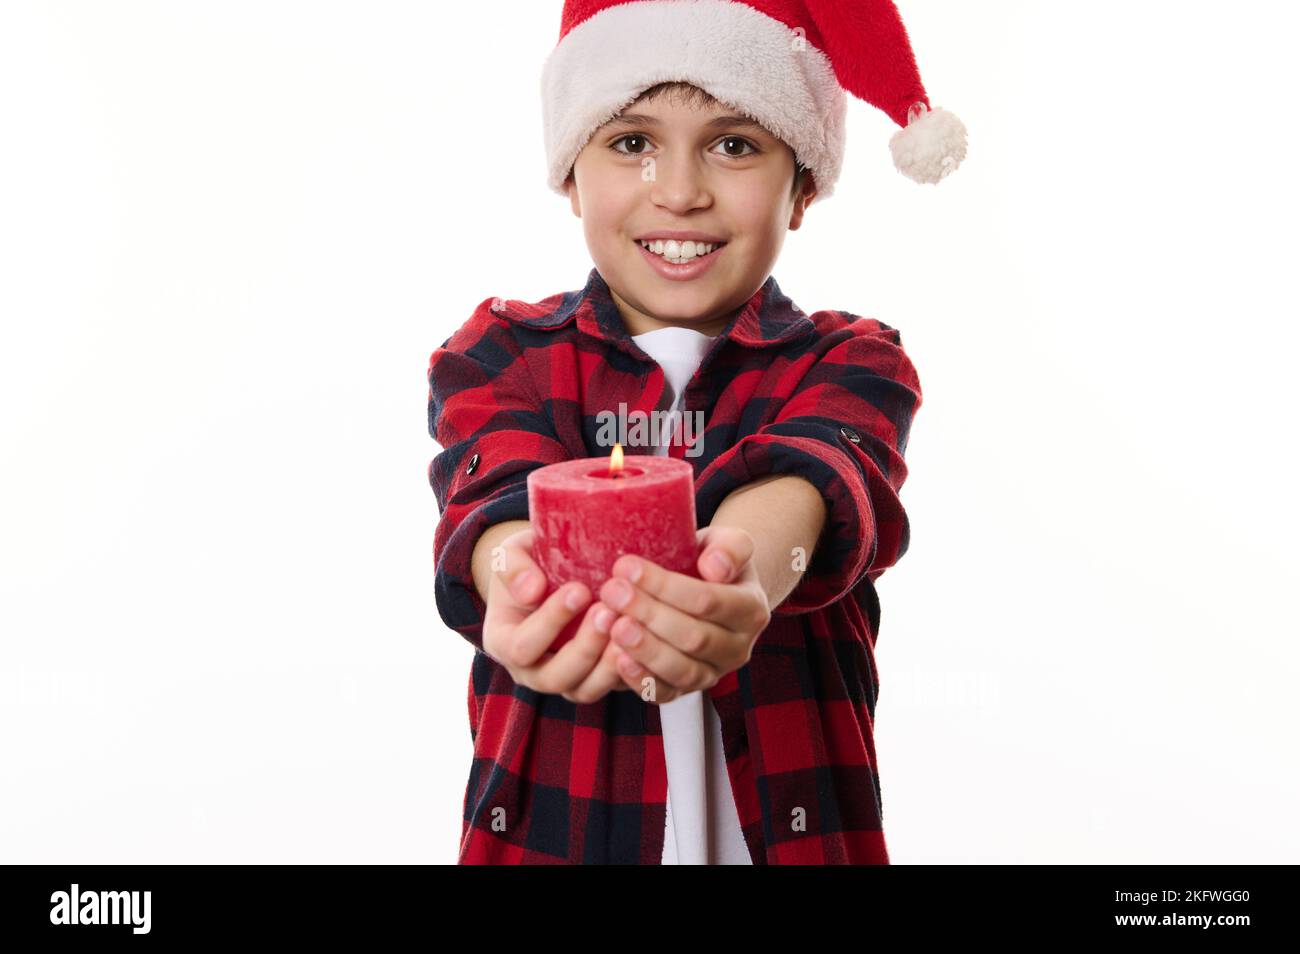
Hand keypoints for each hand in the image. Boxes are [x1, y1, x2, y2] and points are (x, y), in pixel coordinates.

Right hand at [483, 526, 630, 703]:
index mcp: (504, 642)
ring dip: (609, 665)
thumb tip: (531, 590)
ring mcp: (565, 681)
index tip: (579, 590)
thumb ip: (512, 567)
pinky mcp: (596, 681)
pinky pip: (613, 688)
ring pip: (586, 690)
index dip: (550, 622)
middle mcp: (531, 671)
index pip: (522, 647)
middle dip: (584, 647)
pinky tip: (647, 642)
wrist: (551, 575)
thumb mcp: (511, 554)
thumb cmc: (529, 563)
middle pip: (555, 678)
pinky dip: (631, 671)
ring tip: (630, 628)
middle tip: (609, 611)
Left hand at [597, 526, 770, 703]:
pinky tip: (618, 658)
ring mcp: (714, 673)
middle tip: (612, 591)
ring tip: (613, 625)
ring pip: (682, 671)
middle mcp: (739, 648)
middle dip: (649, 614)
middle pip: (694, 638)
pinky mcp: (687, 690)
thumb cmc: (711, 561)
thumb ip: (731, 547)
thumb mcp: (728, 541)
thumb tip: (715, 567)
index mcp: (751, 610)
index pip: (708, 601)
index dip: (666, 586)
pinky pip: (666, 694)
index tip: (628, 566)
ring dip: (644, 649)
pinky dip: (641, 680)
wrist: (709, 588)